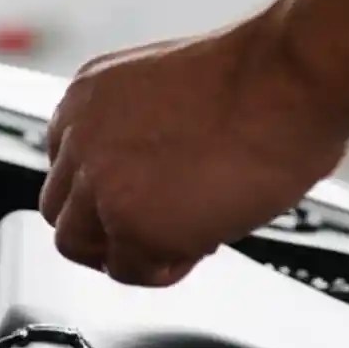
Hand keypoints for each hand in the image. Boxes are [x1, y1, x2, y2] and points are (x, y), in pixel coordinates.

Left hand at [38, 13, 348, 286]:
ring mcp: (98, 182)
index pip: (66, 165)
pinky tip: (201, 241)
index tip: (135, 198)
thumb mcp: (167, 90)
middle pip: (61, 207)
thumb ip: (138, 131)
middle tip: (154, 229)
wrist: (287, 80)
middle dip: (104, 226)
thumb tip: (154, 172)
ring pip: (77, 243)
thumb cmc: (259, 77)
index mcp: (86, 97)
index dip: (103, 189)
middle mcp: (79, 136)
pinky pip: (129, 270)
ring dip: (124, 251)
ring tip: (178, 239)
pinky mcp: (129, 223)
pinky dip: (163, 268)